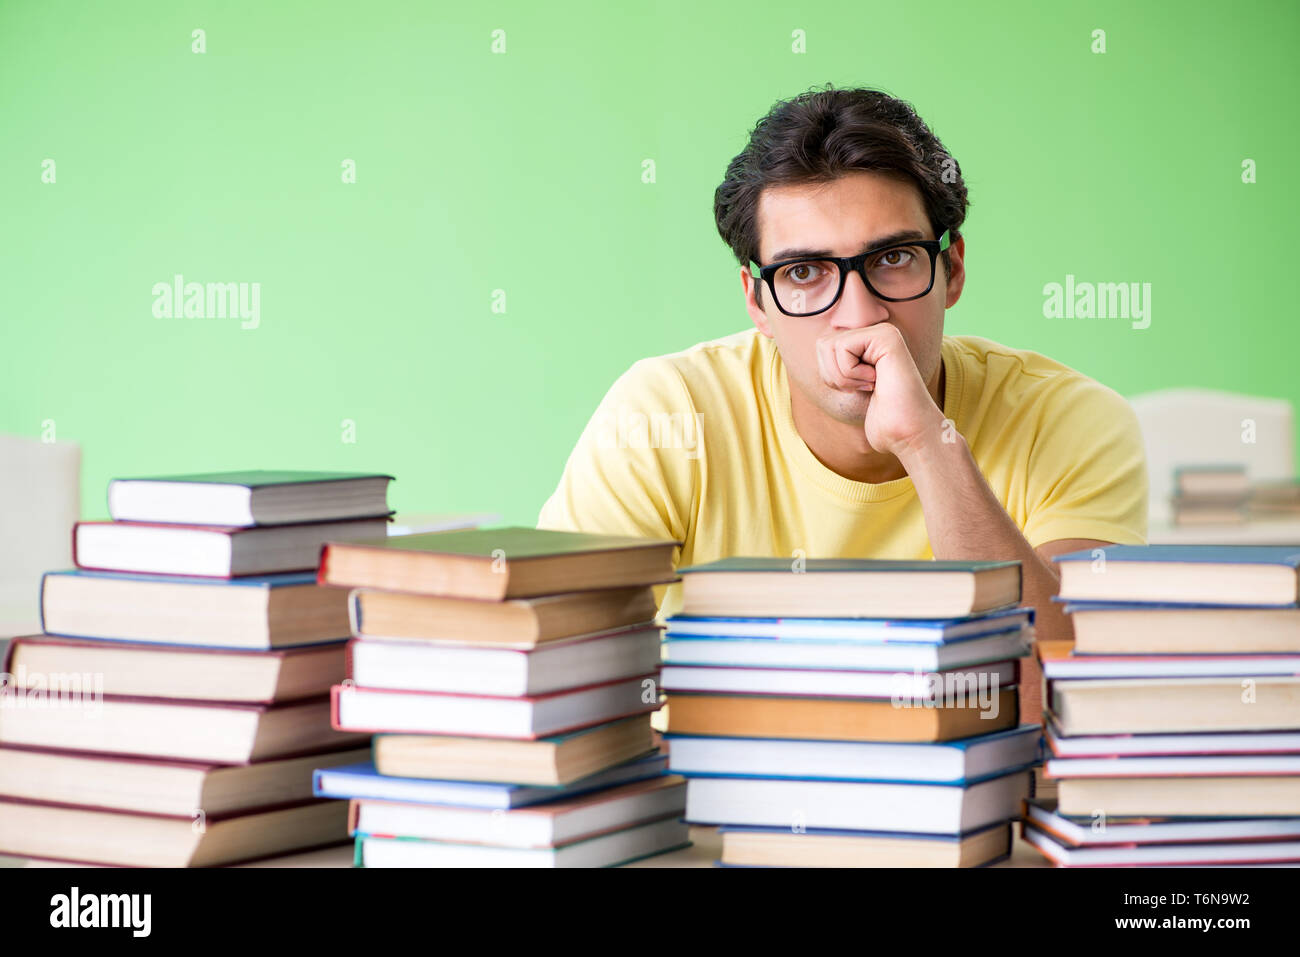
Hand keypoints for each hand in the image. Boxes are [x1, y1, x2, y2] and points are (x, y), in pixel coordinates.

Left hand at [813, 323, 945, 457]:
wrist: (908, 433)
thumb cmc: (882, 417)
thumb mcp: (850, 386)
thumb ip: (836, 364)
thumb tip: (820, 344)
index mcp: (869, 342)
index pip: (823, 347)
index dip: (830, 376)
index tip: (858, 389)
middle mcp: (877, 332)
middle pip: (822, 343)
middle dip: (833, 375)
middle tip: (864, 387)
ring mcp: (884, 331)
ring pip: (829, 345)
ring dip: (843, 376)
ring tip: (871, 384)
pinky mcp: (886, 336)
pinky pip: (842, 348)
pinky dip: (851, 373)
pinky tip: (876, 381)